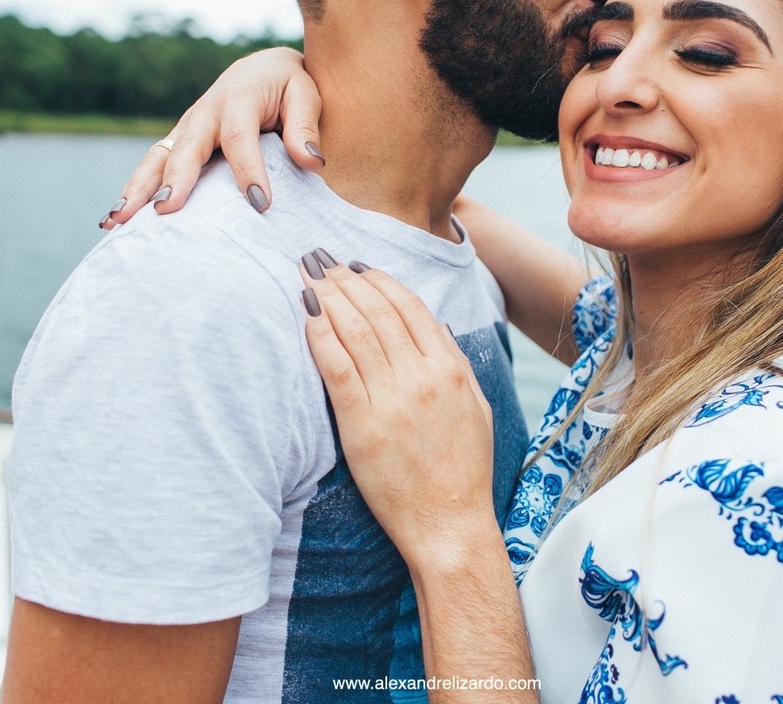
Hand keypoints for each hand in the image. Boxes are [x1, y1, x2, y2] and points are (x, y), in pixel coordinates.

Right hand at [101, 47, 324, 228]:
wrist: (265, 69)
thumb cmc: (289, 86)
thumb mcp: (306, 95)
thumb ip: (306, 126)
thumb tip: (312, 161)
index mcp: (238, 99)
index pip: (240, 138)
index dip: (248, 169)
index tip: (260, 204)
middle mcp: (205, 113)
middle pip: (185, 148)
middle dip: (174, 180)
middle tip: (166, 211)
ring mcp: (187, 129)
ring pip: (158, 159)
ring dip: (137, 189)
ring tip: (118, 221)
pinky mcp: (179, 143)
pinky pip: (153, 167)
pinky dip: (134, 192)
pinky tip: (115, 221)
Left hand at [297, 252, 496, 566]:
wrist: (450, 525)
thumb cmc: (464, 471)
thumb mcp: (475, 408)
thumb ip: (456, 363)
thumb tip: (434, 325)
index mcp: (449, 370)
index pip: (410, 307)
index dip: (379, 280)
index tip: (357, 265)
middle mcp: (421, 378)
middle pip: (378, 312)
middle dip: (347, 278)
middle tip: (321, 257)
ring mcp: (391, 401)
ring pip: (355, 332)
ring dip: (330, 296)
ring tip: (309, 274)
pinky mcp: (361, 427)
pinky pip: (336, 368)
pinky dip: (320, 335)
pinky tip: (307, 312)